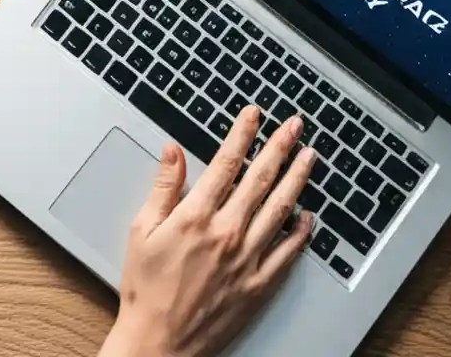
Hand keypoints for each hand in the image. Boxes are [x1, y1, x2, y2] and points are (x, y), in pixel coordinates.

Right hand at [99, 107, 316, 356]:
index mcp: (196, 217)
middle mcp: (227, 233)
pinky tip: (308, 216)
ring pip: (281, 208)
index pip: (226, 163)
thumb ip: (162, 188)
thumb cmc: (146, 290)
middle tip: (294, 126)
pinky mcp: (259, 285)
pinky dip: (301, 232)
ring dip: (297, 178)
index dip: (242, 133)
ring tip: (309, 157)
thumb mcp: (141, 232)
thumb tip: (172, 152)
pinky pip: (288, 252)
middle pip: (261, 179)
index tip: (253, 115)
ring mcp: (247, 259)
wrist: (159, 343)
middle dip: (280, 146)